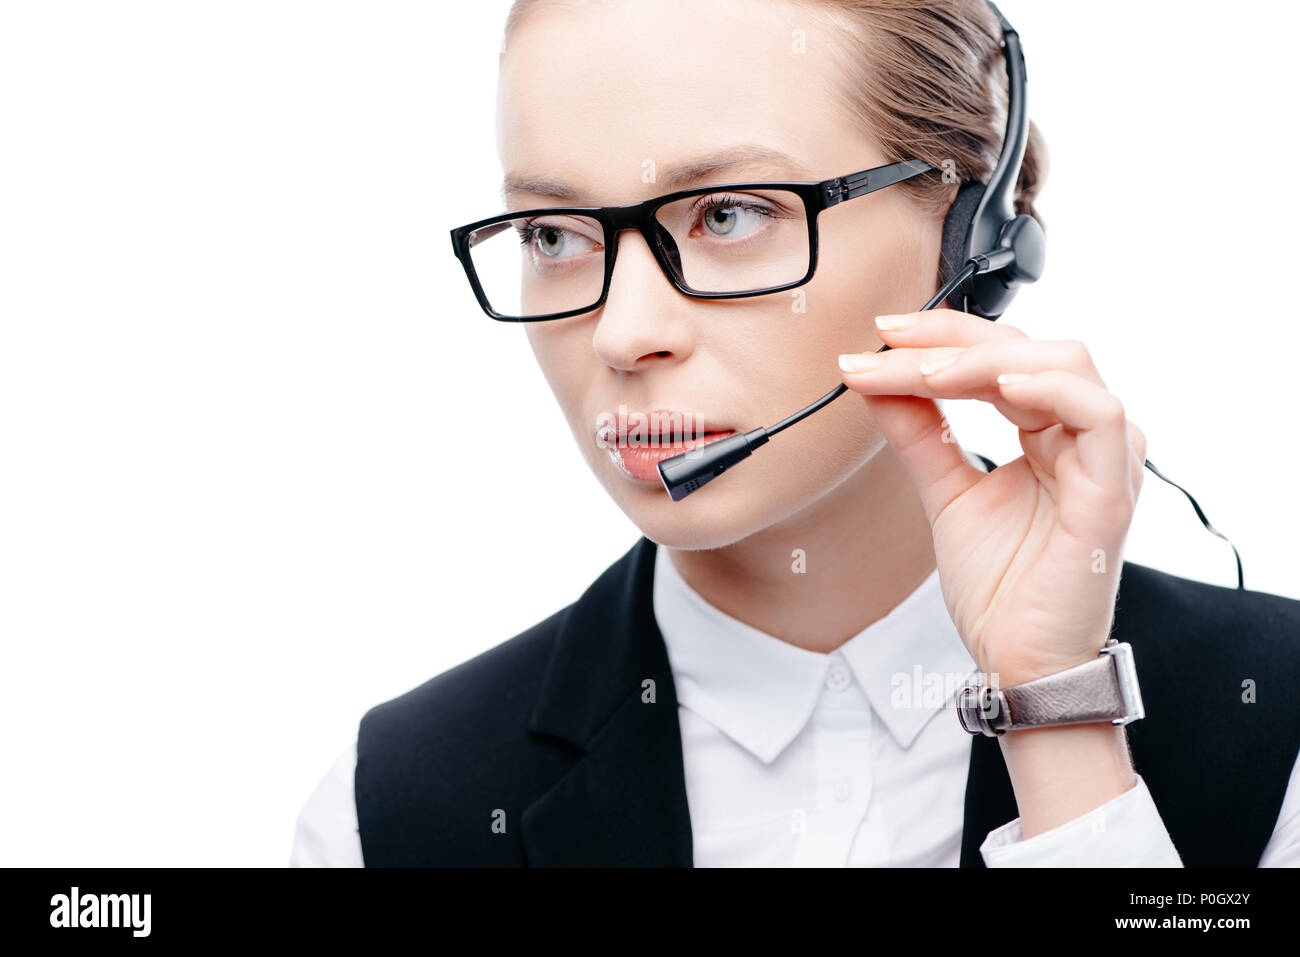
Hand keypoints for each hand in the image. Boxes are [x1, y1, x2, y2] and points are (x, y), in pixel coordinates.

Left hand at [837, 309, 1146, 687]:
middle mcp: (1082, 436)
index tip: (880, 334)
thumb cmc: (1000, 585)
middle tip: (887, 344)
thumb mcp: (944, 492)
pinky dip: (1050, 390)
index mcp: (1049, 431)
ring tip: (926, 371)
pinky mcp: (1110, 493)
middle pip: (1030, 346)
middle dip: (953, 338)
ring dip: (987, 358)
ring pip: (1064, 365)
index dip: (944, 335)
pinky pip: (1099, 416)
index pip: (1003, 354)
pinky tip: (999, 388)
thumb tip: (875, 379)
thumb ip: (919, 434)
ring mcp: (1104, 460)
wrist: (1017, 659)